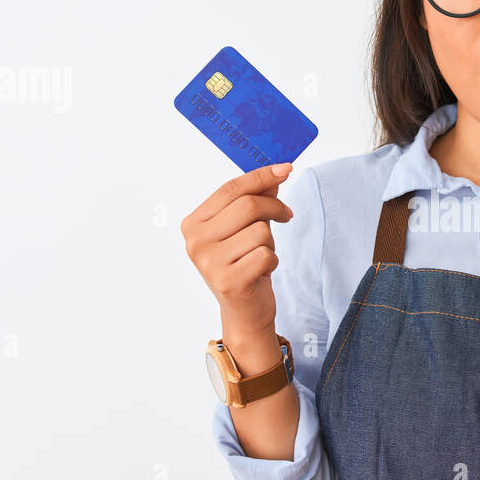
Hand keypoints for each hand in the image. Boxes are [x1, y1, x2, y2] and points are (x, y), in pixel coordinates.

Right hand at [182, 162, 294, 336]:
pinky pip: (266, 254)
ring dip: (270, 242)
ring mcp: (209, 263)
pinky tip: (261, 271)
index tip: (286, 168)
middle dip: (274, 207)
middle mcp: (195, 242)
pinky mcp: (228, 281)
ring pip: (261, 231)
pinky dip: (272, 261)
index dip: (260, 176)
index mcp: (193, 224)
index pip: (230, 189)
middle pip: (247, 206)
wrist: (244, 310)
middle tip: (286, 214)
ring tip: (260, 255)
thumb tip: (276, 173)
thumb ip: (256, 199)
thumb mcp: (247, 228)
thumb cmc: (244, 264)